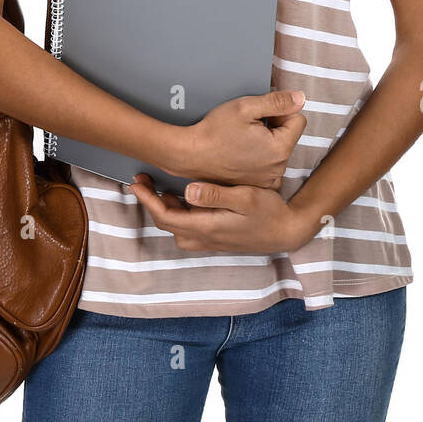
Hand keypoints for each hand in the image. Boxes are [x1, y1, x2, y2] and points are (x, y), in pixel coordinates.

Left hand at [128, 175, 318, 253]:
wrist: (286, 232)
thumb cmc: (268, 212)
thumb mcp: (245, 198)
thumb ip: (216, 194)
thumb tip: (187, 190)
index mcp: (206, 226)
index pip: (165, 216)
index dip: (147, 200)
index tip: (136, 183)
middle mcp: (204, 238)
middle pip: (166, 223)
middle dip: (151, 202)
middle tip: (143, 180)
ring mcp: (210, 241)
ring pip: (176, 228)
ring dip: (165, 209)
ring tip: (161, 188)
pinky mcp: (216, 239)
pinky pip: (188, 229)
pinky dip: (179, 215)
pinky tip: (184, 199)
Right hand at [166, 89, 307, 188]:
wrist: (190, 155)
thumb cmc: (215, 130)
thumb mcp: (245, 107)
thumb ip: (277, 102)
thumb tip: (301, 98)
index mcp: (279, 149)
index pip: (298, 121)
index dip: (281, 112)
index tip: (260, 115)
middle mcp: (278, 169)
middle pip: (288, 137)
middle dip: (274, 128)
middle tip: (248, 127)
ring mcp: (267, 181)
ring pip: (279, 151)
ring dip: (267, 143)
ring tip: (242, 140)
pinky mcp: (258, 187)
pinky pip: (269, 167)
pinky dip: (260, 158)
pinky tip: (242, 153)